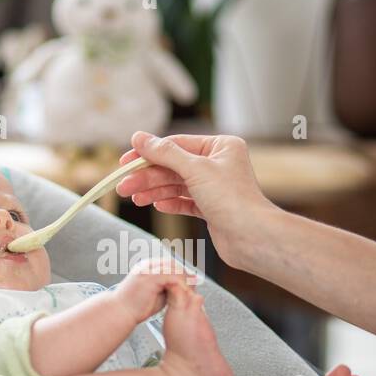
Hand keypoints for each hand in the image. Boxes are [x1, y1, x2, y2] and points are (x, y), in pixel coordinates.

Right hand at [114, 257, 196, 323]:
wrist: (120, 312)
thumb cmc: (136, 307)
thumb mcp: (157, 295)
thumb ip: (168, 288)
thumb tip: (183, 288)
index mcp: (148, 267)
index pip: (171, 264)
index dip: (183, 273)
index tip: (192, 282)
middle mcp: (148, 265)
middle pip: (174, 264)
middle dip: (186, 275)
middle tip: (195, 284)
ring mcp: (148, 269)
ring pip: (174, 268)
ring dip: (184, 279)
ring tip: (191, 290)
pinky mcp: (150, 276)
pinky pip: (172, 276)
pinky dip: (180, 284)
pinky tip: (184, 293)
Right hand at [116, 131, 277, 268]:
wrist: (251, 237)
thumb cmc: (232, 199)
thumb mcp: (195, 169)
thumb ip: (165, 153)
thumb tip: (139, 137)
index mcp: (221, 146)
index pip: (177, 144)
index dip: (149, 153)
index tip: (125, 161)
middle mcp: (219, 164)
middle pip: (174, 166)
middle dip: (147, 177)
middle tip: (123, 186)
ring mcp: (215, 187)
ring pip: (177, 185)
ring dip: (154, 191)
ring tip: (133, 198)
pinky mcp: (212, 208)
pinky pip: (185, 201)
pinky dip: (169, 203)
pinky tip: (156, 205)